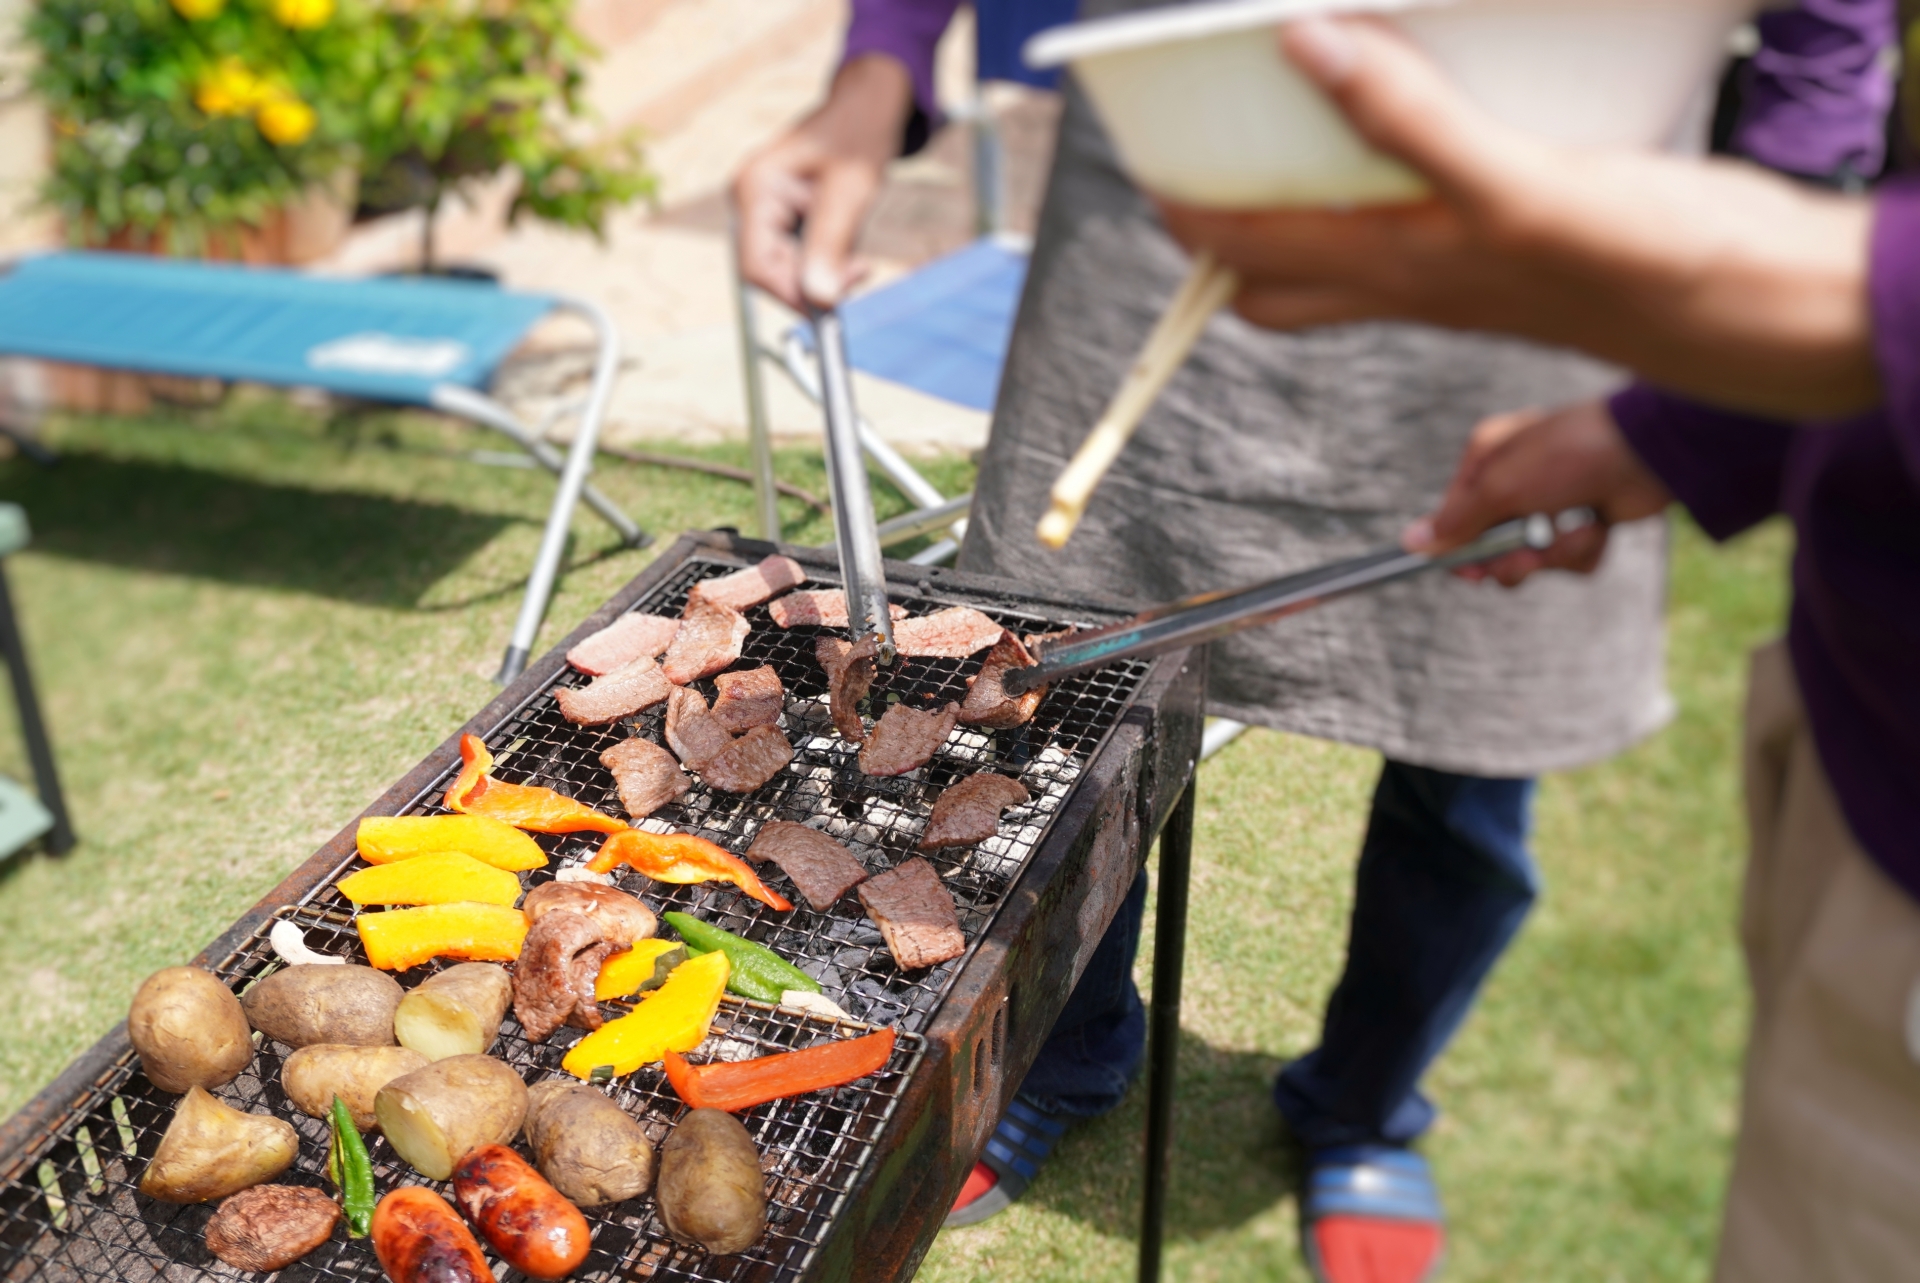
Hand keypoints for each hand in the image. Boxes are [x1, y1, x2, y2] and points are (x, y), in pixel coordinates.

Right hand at [732, 54, 911, 309]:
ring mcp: (762, 209)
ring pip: (790, 268)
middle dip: (816, 280)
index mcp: (755, 189)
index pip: (757, 267)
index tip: (833, 307)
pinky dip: (827, 256)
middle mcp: (750, 201)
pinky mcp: (780, 216)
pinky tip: (846, 231)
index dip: (793, 295)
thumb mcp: (850, 192)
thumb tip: (819, 300)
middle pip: (773, 272)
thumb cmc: (858, 135)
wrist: (866, 107)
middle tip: (860, 268)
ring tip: (855, 238)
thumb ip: (831, 245)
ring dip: (826, 267)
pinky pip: (800, 254)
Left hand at [1156, 18, 1878, 421]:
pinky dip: (1378, 187)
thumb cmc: (1645, 265)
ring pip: (1340, 262)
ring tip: (1281, 150)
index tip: (1150, 167)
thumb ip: (1411, 123)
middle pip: (1276, 281)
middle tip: (1200, 171)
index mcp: (1398, 267)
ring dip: (1294, 220)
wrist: (1755, 309)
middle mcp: (1416, 279)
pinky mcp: (1512, 250)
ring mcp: (1462, 271)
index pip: (1246, 256)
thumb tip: (1310, 49)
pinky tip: (1406, 132)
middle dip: (1220, 236)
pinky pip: (1410, 230)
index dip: (1185, 219)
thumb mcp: (1516, 186)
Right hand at [1404, 400, 1672, 587]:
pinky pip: (1571, 560)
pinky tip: (1598, 526)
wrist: (1647, 452)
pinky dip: (1583, 550)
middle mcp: (1517, 485)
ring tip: (1574, 527)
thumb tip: (1411, 545)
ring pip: (1534, 560)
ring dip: (1554, 553)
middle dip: (1512, 558)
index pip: (1455, 519)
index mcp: (1488, 463)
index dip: (1460, 551)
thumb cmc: (1567, 455)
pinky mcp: (1586, 523)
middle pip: (1492, 548)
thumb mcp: (1500, 488)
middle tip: (1527, 554)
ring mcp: (1553, 506)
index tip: (1469, 573)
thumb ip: (1457, 522)